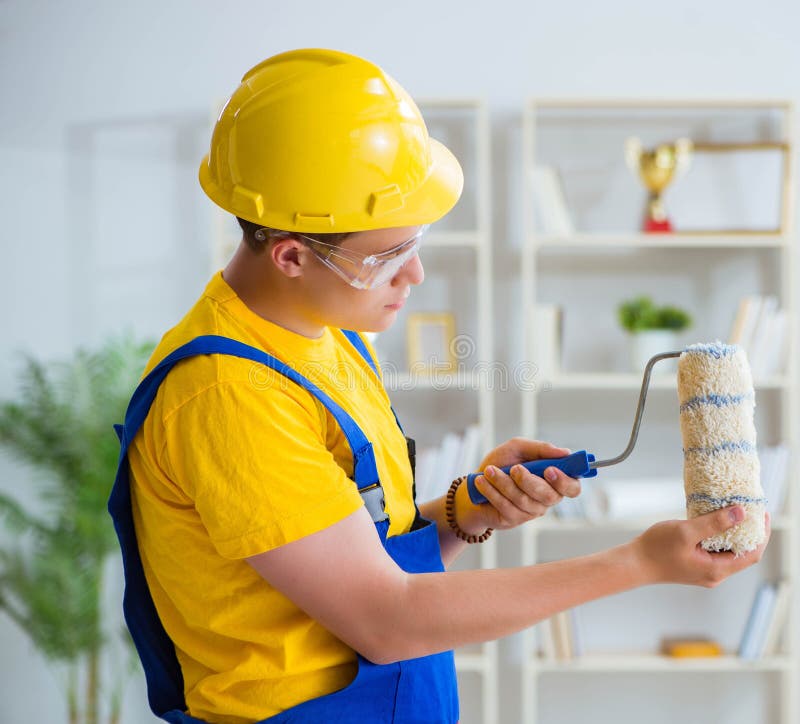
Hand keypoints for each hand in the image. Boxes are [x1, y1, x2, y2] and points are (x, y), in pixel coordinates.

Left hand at [456, 438, 580, 533]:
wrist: (474, 482)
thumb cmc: (501, 464)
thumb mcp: (518, 448)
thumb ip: (541, 449)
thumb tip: (565, 452)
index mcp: (553, 480)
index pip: (573, 488)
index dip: (565, 481)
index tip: (549, 470)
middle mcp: (546, 498)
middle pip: (549, 496)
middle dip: (529, 481)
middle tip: (514, 468)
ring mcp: (530, 511)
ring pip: (524, 500)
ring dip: (503, 482)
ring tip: (489, 471)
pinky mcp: (513, 519)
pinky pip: (506, 506)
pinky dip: (492, 491)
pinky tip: (482, 481)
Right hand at [630, 506, 770, 586]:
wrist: (633, 564)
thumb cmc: (656, 549)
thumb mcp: (686, 531)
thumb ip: (714, 523)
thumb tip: (740, 513)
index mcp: (716, 569)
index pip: (752, 554)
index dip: (761, 534)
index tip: (761, 514)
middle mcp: (714, 574)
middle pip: (743, 554)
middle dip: (749, 532)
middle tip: (749, 510)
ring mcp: (705, 571)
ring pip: (729, 553)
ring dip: (734, 534)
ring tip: (733, 513)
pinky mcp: (696, 566)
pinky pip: (716, 552)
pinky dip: (720, 537)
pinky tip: (713, 523)